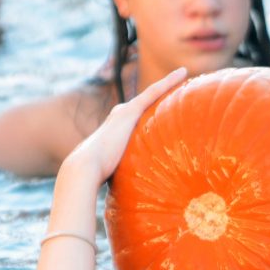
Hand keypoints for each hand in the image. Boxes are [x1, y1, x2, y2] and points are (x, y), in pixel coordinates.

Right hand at [63, 67, 186, 184]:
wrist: (84, 169)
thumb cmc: (97, 178)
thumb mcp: (114, 175)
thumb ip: (125, 178)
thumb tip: (137, 195)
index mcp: (115, 131)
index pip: (137, 119)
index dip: (149, 114)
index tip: (160, 113)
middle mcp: (118, 117)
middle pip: (145, 102)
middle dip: (159, 94)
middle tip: (178, 85)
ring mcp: (124, 113)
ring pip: (152, 93)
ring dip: (167, 84)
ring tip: (184, 75)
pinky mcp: (130, 112)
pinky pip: (154, 92)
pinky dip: (168, 81)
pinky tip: (183, 73)